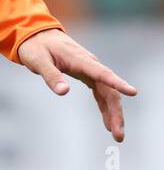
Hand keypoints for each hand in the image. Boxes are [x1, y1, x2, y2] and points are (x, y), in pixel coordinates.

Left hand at [17, 27, 137, 140]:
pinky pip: (100, 92)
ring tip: (116, 134)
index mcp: (80, 59)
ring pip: (108, 93)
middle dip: (115, 112)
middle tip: (118, 135)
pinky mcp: (87, 74)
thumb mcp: (38, 61)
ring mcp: (90, 70)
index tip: (133, 92)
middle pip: (109, 90)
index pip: (102, 73)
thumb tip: (64, 92)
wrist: (36, 34)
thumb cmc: (35, 47)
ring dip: (113, 113)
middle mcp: (90, 64)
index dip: (117, 83)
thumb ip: (51, 75)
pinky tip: (107, 122)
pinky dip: (104, 107)